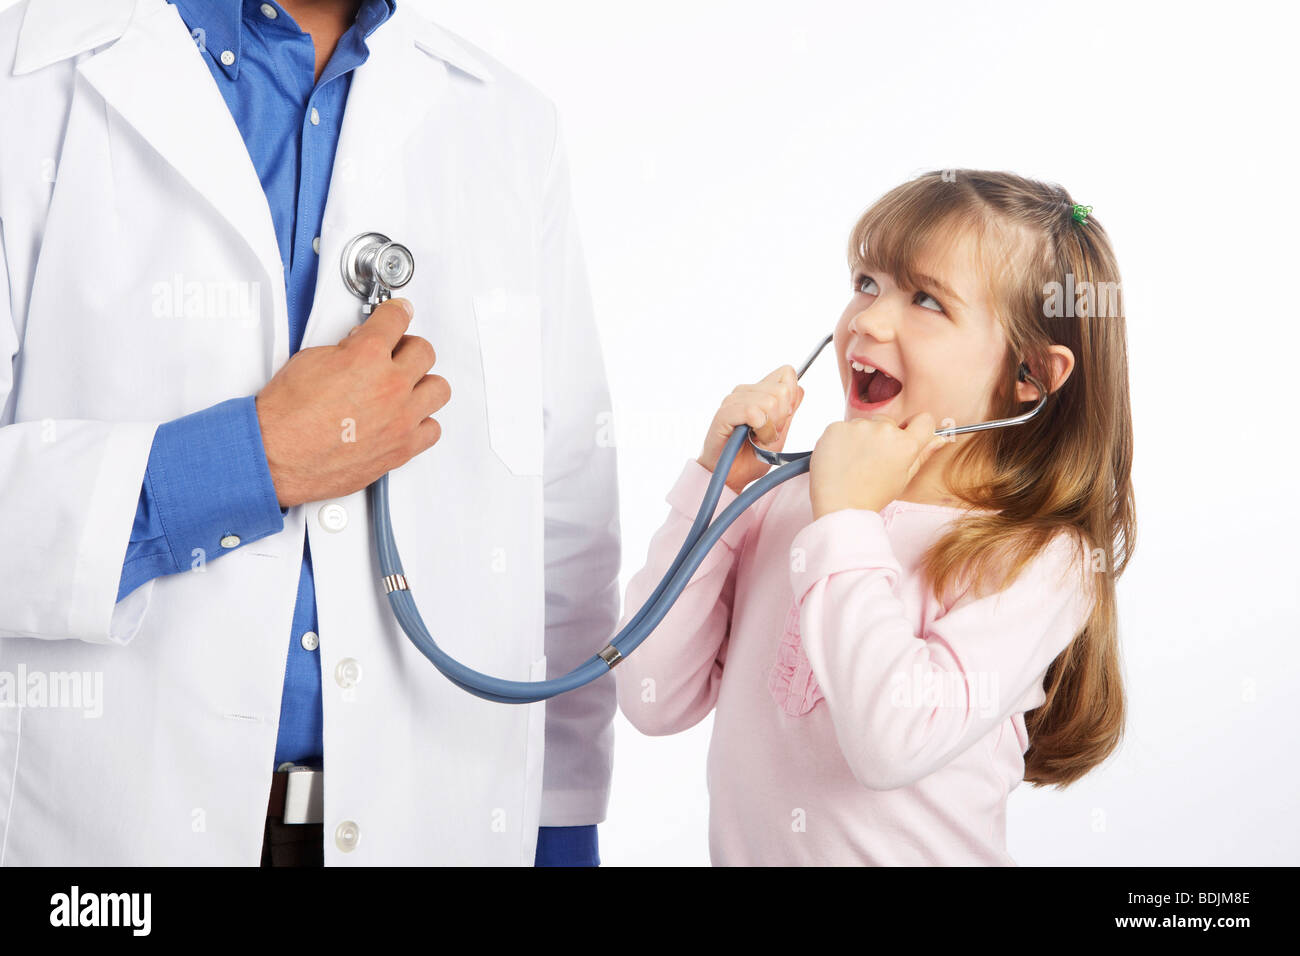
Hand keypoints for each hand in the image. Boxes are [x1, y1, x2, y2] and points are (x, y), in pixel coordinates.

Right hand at [254, 297, 450, 508]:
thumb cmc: (286, 416)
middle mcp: (390, 386)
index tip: (399, 314)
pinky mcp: (402, 448)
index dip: (396, 313)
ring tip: (406, 387)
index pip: (397, 319)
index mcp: (367, 356)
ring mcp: (401, 418)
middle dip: (407, 348)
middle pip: (424, 352)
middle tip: (396, 353)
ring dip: (423, 384)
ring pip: (438, 389)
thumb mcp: (311, 360)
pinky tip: (407, 419)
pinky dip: (422, 422)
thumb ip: (346, 350)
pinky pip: (432, 429)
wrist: (277, 456)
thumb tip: (358, 347)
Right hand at [697, 365, 804, 493]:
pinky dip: (759, 429)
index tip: (780, 421)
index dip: (790, 399)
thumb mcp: (779, 433)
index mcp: (759, 392)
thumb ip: (789, 410)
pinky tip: (750, 438)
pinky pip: (752, 412)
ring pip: (769, 402)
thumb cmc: (751, 456)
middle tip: (767, 434)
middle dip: (781, 418)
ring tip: (757, 438)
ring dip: (769, 428)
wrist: (731, 477)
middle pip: (782, 390)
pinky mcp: (724, 414)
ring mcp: (733, 400)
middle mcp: (745, 391)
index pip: (787, 373)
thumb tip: (799, 388)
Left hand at [808, 412, 947, 518]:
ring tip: (854, 462)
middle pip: (889, 421)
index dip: (917, 428)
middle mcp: (884, 430)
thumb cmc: (873, 496)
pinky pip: (843, 427)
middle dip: (884, 436)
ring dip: (861, 436)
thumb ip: (922, 456)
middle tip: (872, 460)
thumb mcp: (903, 479)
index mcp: (905, 444)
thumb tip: (939, 440)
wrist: (839, 506)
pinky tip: (840, 458)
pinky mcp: (836, 427)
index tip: (908, 435)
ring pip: (865, 424)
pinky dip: (842, 439)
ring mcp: (858, 427)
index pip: (924, 420)